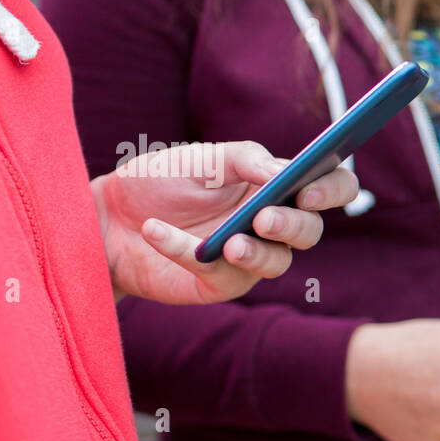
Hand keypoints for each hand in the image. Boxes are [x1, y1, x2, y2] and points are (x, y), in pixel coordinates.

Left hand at [92, 141, 357, 303]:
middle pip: (310, 231)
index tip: (309, 189)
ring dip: (258, 252)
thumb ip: (245, 158)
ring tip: (228, 244)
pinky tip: (156, 232)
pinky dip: (188, 252)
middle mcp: (269, 223)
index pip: (330, 188)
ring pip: (278, 263)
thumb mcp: (201, 157)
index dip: (333, 190)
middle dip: (292, 225)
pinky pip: (222, 275)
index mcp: (276, 186)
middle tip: (263, 218)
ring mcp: (248, 257)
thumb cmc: (159, 181)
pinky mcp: (219, 284)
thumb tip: (282, 173)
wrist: (106, 216)